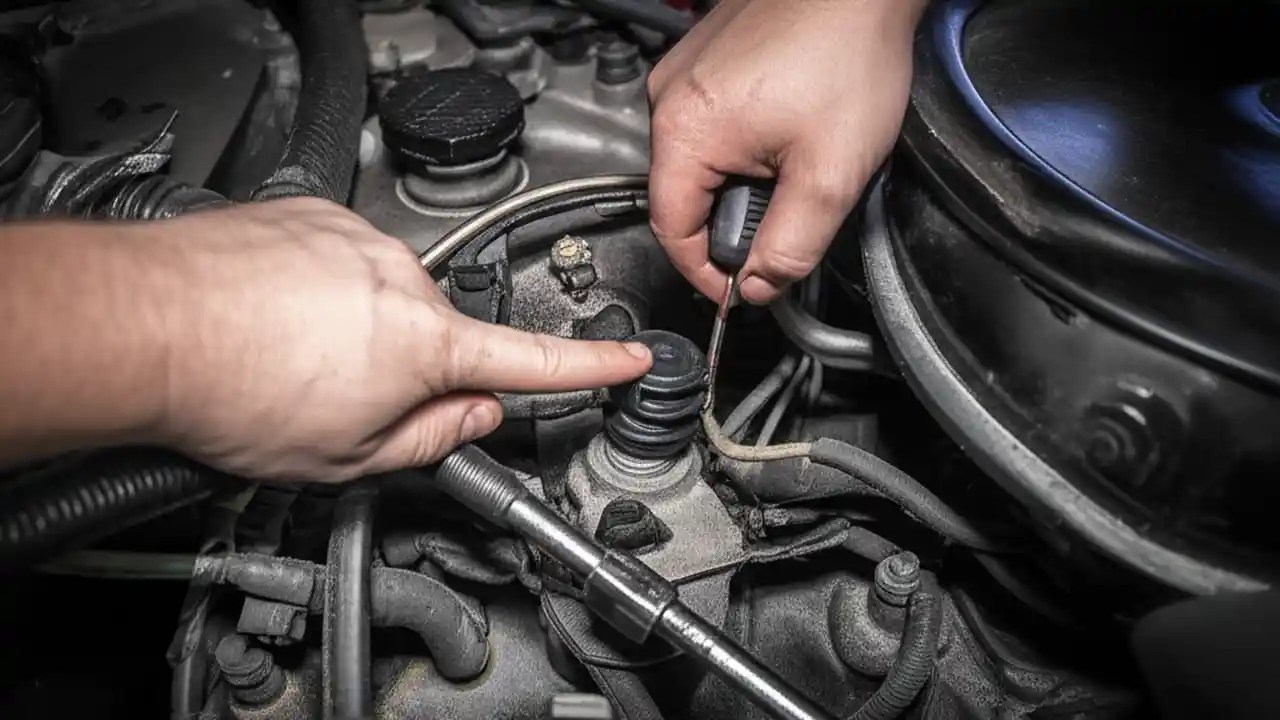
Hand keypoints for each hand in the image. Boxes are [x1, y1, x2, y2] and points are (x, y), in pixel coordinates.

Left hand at [155, 198, 651, 481]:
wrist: (143, 322)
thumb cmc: (233, 393)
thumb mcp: (346, 457)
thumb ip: (431, 438)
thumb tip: (476, 416)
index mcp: (424, 346)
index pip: (531, 362)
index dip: (591, 365)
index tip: (629, 358)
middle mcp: (402, 280)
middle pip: (433, 336)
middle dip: (401, 368)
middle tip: (335, 400)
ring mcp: (356, 240)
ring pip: (379, 298)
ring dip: (349, 329)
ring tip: (285, 357)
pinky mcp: (314, 215)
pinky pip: (337, 261)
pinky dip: (314, 293)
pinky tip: (269, 319)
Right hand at [647, 0, 924, 303]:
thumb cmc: (848, 54)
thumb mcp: (829, 175)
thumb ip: (790, 246)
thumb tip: (759, 288)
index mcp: (684, 132)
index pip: (670, 232)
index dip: (705, 274)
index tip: (739, 291)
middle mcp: (668, 99)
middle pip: (684, 197)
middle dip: (733, 223)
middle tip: (788, 222)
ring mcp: (684, 74)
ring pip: (701, 161)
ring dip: (744, 181)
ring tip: (797, 164)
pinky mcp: (705, 58)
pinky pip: (713, 124)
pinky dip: (747, 144)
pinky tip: (790, 129)